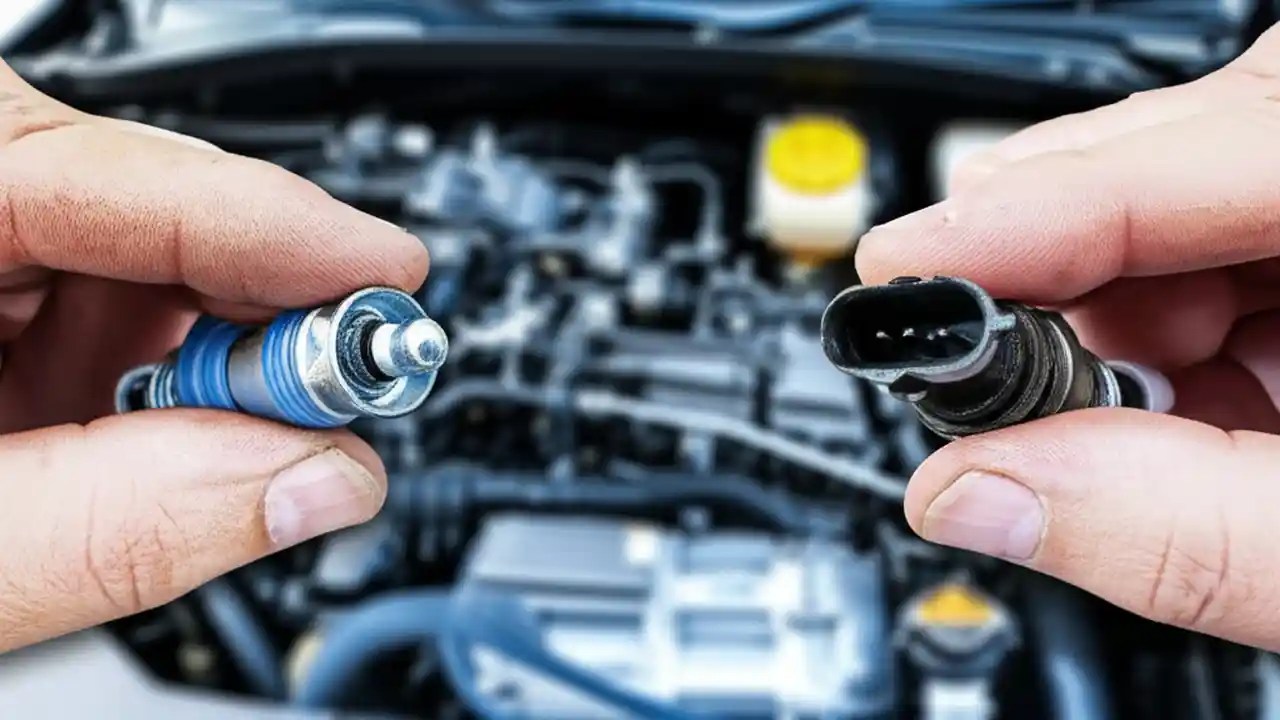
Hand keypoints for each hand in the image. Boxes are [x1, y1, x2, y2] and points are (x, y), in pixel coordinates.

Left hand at [0, 62, 426, 651]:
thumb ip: (121, 526)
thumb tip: (314, 481)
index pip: (67, 167)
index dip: (257, 219)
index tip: (383, 273)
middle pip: (104, 204)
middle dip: (232, 304)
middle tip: (320, 393)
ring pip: (99, 258)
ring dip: (177, 354)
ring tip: (200, 442)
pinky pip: (63, 304)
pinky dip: (122, 376)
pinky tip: (125, 434)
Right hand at [856, 24, 1279, 649]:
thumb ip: (1179, 538)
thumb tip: (975, 494)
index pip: (1247, 137)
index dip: (1049, 204)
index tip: (910, 264)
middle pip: (1189, 143)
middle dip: (1060, 263)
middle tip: (977, 356)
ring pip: (1188, 188)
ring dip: (1107, 306)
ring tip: (1104, 412)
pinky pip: (1226, 238)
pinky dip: (1165, 322)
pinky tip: (1171, 392)